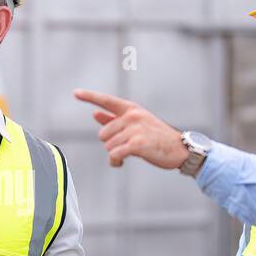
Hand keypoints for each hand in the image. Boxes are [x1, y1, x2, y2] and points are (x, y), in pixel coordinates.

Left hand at [72, 88, 189, 168]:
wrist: (180, 149)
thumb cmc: (157, 137)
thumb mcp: (137, 124)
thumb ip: (115, 119)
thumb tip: (95, 114)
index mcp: (131, 109)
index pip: (106, 100)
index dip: (89, 96)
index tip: (75, 92)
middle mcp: (132, 116)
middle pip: (103, 133)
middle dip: (110, 144)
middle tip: (124, 147)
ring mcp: (135, 129)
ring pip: (108, 146)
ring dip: (113, 154)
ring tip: (125, 155)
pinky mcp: (137, 144)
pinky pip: (114, 154)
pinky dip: (115, 161)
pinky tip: (120, 162)